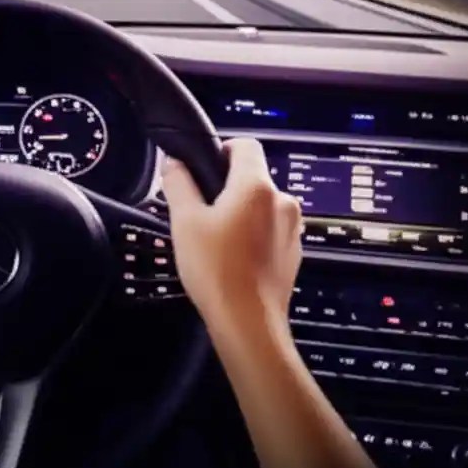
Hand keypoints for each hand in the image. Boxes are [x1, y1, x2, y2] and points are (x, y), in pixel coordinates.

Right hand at [160, 138, 302, 327]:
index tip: (204, 169)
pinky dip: (251, 236)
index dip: (221, 150)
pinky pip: (269, 230)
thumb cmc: (217, 272)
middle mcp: (282, 202)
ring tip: (215, 242)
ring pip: (260, 205)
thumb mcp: (184, 222)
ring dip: (239, 214)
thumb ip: (178, 184)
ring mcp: (292, 228)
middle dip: (226, 189)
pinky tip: (232, 259)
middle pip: (252, 177)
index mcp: (257, 187)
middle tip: (199, 214)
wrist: (248, 323)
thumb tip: (175, 164)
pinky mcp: (293, 252)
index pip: (245, 145)